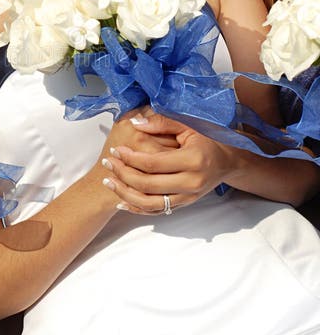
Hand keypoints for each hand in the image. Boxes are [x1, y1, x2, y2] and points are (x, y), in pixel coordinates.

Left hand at [101, 112, 232, 214]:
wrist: (227, 162)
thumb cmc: (208, 140)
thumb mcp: (189, 127)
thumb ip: (162, 123)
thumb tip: (136, 123)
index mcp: (192, 160)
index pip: (153, 163)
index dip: (130, 158)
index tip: (116, 150)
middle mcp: (191, 183)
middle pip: (147, 185)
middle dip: (122, 174)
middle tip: (107, 163)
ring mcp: (188, 197)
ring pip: (149, 204)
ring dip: (125, 194)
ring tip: (108, 181)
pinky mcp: (184, 205)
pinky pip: (157, 212)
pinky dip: (137, 208)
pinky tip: (121, 201)